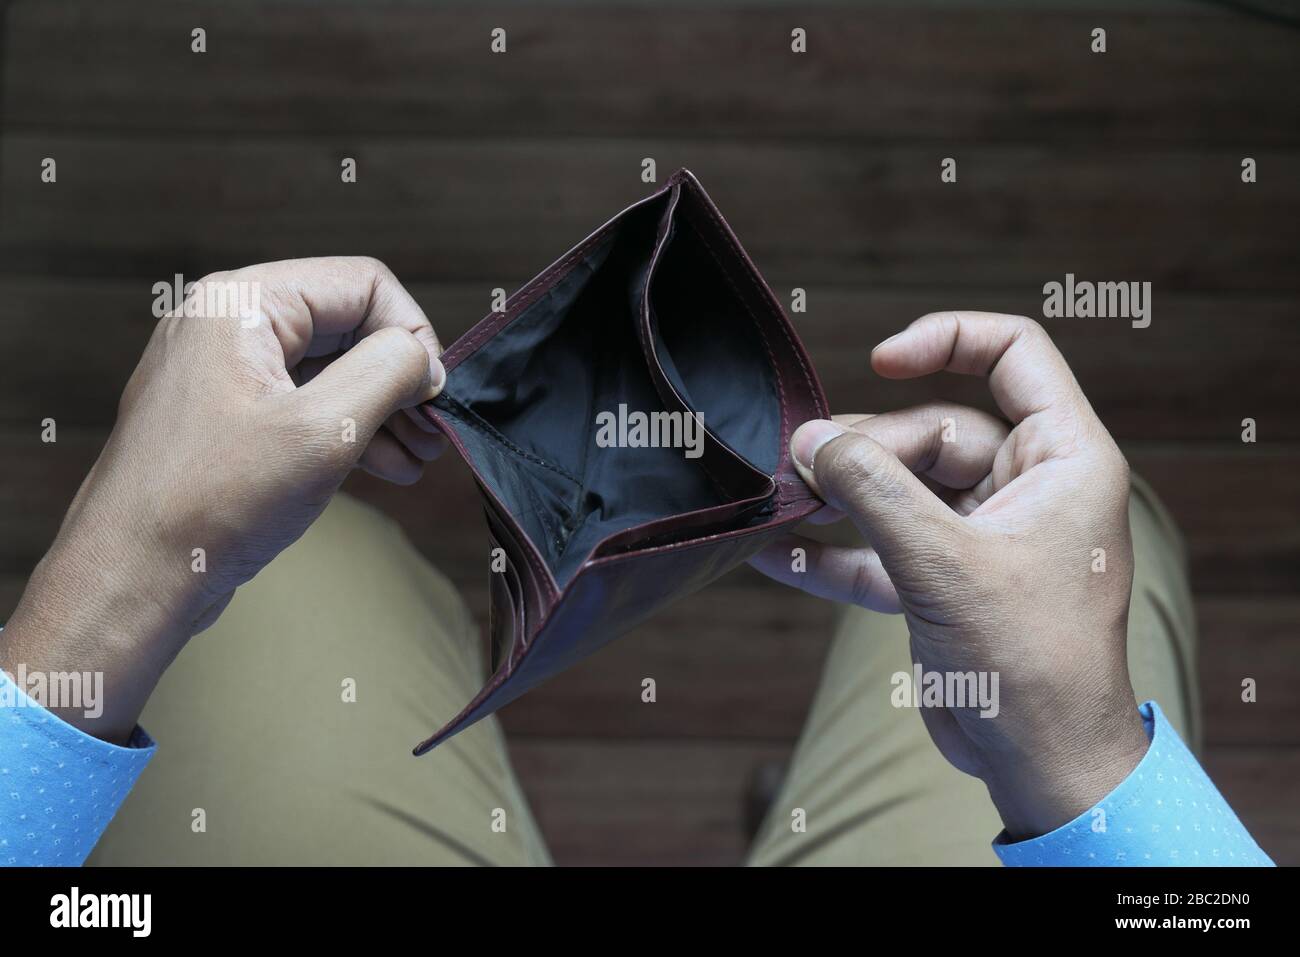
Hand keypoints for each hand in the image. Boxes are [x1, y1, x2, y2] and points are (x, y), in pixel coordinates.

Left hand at [1, 258, 445, 743]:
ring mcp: (223, 371)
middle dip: (400, 379)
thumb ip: (388, 373)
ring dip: (382, 409)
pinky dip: (348, 429)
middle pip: (348, 324)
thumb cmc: (210, 504)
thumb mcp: (324, 430)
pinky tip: (386, 466)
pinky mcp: (226, 417)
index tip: (435, 394)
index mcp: (242, 305)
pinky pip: (304, 403)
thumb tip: (422, 356)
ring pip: (330, 368)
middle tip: (433, 432)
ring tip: (418, 457)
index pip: (363, 284)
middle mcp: (228, 324)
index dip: (412, 334)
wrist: (131, 577)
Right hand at [751, 311, 1148, 839]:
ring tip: (781, 501)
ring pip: (899, 488)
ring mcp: (981, 535)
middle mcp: (1026, 486)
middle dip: (865, 449)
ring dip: (840, 497)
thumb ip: (873, 493)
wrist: (1041, 764)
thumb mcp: (944, 563)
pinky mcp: (944, 580)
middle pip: (933, 430)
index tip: (880, 360)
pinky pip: (881, 547)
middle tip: (800, 467)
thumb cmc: (1031, 663)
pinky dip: (835, 551)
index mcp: (1062, 459)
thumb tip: (812, 442)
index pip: (1013, 355)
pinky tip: (780, 556)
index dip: (946, 340)